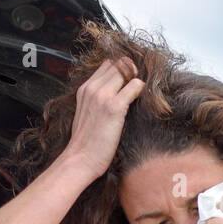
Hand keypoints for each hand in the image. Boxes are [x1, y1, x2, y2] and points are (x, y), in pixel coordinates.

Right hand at [59, 57, 143, 181]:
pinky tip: (142, 100)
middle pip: (118, 64)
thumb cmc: (86, 142)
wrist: (80, 159)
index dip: (123, 68)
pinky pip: (135, 86)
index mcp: (85, 89)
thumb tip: (117, 95)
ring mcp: (102, 96)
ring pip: (127, 70)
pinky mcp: (114, 107)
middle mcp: (92, 88)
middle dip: (133, 70)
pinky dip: (142, 89)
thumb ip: (98, 100)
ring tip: (142, 93)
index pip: (108, 64)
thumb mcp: (87, 114)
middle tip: (142, 84)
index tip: (132, 78)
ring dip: (138, 78)